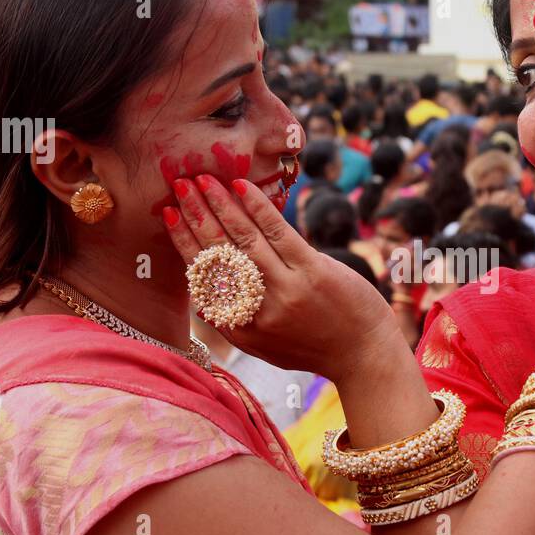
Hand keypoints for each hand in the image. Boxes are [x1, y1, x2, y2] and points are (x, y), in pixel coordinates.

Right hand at [165, 173, 398, 382]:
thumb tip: (203, 288)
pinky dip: (258, 207)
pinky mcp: (314, 272)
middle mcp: (259, 310)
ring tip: (203, 179)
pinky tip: (242, 187)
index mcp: (241, 328)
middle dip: (196, 215)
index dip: (184, 242)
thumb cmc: (314, 347)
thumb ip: (235, 319)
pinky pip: (279, 233)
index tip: (169, 215)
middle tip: (180, 185)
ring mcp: (287, 289)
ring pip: (244, 239)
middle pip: (219, 253)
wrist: (364, 356)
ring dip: (221, 204)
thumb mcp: (266, 344)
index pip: (204, 277)